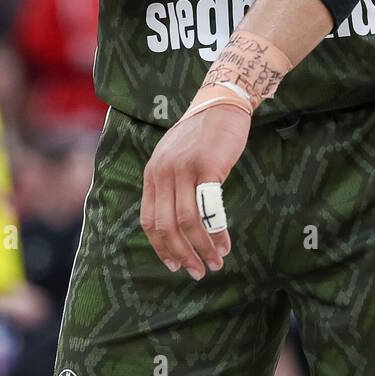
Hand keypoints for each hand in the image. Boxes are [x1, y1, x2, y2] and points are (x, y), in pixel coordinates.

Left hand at [141, 104, 247, 278]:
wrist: (222, 103)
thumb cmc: (203, 135)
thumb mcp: (176, 158)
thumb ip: (172, 185)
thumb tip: (178, 226)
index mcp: (152, 172)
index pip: (149, 220)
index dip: (161, 247)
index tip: (175, 265)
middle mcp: (162, 171)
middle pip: (167, 226)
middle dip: (182, 254)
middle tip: (198, 272)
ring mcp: (184, 168)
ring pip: (188, 221)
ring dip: (202, 248)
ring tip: (216, 262)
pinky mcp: (207, 166)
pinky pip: (209, 208)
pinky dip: (217, 231)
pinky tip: (225, 242)